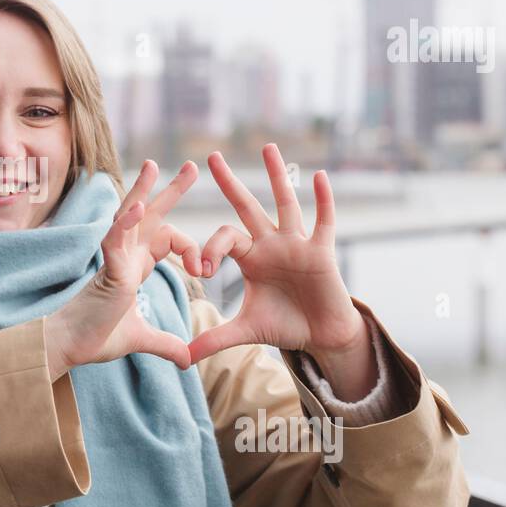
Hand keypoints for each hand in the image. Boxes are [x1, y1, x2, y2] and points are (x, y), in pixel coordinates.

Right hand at [45, 159, 205, 377]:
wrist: (69, 348)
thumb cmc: (95, 337)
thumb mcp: (141, 338)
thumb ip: (165, 344)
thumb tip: (186, 359)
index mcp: (134, 266)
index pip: (167, 239)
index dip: (191, 249)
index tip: (204, 271)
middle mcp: (125, 256)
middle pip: (151, 215)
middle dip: (172, 191)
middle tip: (193, 167)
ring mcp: (115, 260)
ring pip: (129, 216)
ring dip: (143, 190)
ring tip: (154, 166)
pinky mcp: (107, 270)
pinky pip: (115, 239)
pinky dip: (126, 222)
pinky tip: (139, 206)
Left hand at [188, 143, 374, 399]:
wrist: (321, 336)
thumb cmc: (284, 325)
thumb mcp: (245, 330)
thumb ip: (214, 339)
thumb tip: (182, 358)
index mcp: (250, 257)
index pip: (223, 239)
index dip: (208, 249)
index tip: (200, 272)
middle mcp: (271, 242)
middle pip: (246, 207)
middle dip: (229, 183)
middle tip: (211, 156)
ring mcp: (297, 243)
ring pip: (285, 203)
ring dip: (277, 176)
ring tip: (267, 147)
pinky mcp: (322, 251)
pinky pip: (323, 221)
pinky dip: (323, 200)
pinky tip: (319, 176)